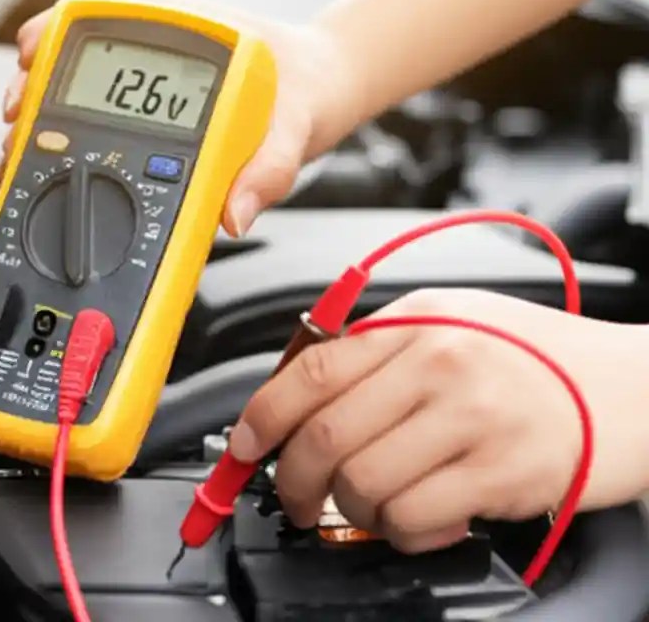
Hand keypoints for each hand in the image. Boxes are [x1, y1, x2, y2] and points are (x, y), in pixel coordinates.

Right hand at [1, 0, 362, 236]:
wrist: (320, 100)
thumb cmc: (304, 93)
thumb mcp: (295, 131)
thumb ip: (268, 171)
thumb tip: (234, 214)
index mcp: (181, 33)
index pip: (98, 12)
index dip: (52, 30)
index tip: (28, 55)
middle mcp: (152, 54)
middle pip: (71, 57)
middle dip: (31, 87)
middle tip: (17, 119)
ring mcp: (144, 89)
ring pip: (74, 95)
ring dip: (42, 123)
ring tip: (21, 153)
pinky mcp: (144, 123)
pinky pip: (94, 129)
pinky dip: (66, 149)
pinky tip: (51, 170)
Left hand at [226, 288, 648, 553]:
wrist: (636, 387)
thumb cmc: (539, 358)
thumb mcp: (452, 323)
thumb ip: (379, 351)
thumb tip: (297, 392)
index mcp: (416, 322)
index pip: (309, 370)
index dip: (261, 417)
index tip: (243, 445)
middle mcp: (440, 362)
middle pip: (324, 436)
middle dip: (291, 481)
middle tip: (294, 498)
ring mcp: (473, 417)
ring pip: (362, 484)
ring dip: (350, 510)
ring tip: (369, 506)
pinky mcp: (502, 472)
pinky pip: (413, 518)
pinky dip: (400, 531)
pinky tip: (419, 518)